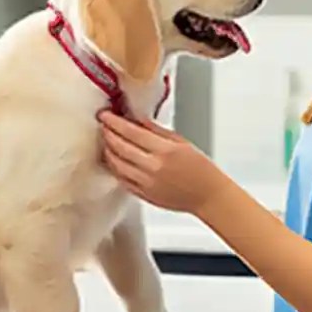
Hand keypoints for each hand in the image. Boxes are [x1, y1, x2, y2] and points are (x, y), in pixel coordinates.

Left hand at [97, 110, 230, 215]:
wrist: (207, 196)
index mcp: (165, 151)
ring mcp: (146, 183)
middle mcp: (153, 167)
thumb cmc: (200, 169)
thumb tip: (137, 120)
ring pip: (117, 164)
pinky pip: (122, 179)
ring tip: (106, 141)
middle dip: (108, 133)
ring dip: (108, 150)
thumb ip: (157, 131)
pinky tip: (113, 160)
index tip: (106, 115)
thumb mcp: (181, 142)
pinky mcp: (143, 195)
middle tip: (103, 125)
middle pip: (120, 147)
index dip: (114, 122)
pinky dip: (114, 167)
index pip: (131, 132)